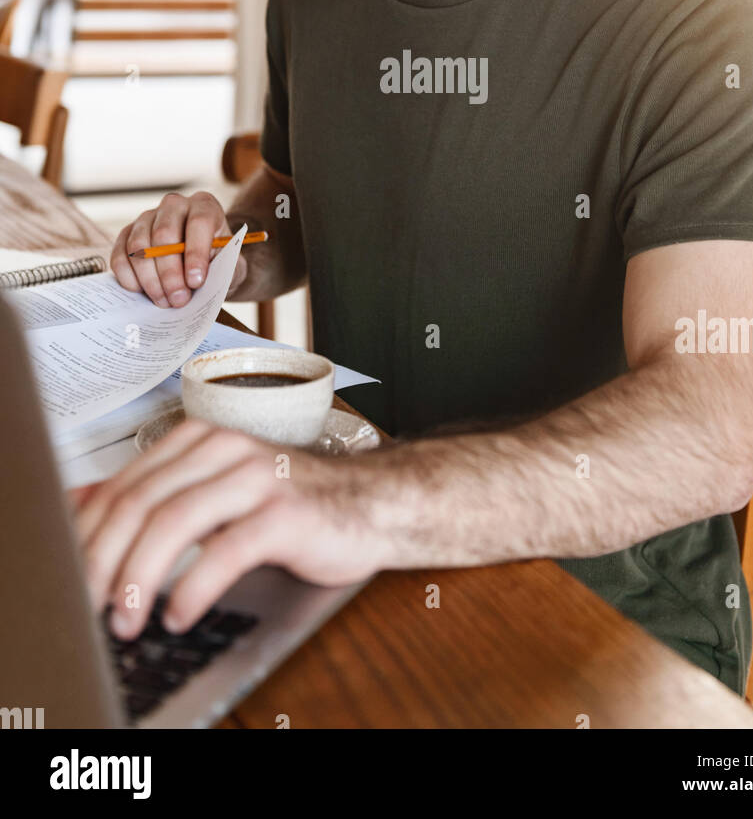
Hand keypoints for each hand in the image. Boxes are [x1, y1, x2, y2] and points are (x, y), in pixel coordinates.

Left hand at [75, 419, 385, 637]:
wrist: (372, 504)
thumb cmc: (290, 504)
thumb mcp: (213, 492)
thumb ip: (152, 495)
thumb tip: (77, 506)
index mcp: (200, 440)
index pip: (123, 486)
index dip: (88, 538)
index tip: (73, 582)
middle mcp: (225, 449)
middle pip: (139, 504)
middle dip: (103, 563)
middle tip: (92, 609)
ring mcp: (257, 477)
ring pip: (174, 522)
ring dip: (139, 579)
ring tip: (128, 619)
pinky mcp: (286, 513)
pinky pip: (226, 551)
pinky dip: (193, 589)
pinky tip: (180, 614)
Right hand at [110, 191, 247, 307]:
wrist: (200, 262)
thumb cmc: (217, 263)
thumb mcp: (230, 267)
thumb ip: (221, 273)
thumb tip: (195, 284)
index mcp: (205, 206)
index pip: (199, 222)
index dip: (196, 253)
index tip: (196, 282)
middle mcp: (174, 205)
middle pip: (164, 234)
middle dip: (170, 273)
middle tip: (178, 300)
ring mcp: (147, 217)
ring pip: (139, 246)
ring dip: (150, 279)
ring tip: (164, 302)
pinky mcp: (127, 234)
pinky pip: (120, 255)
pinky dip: (129, 278)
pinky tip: (142, 293)